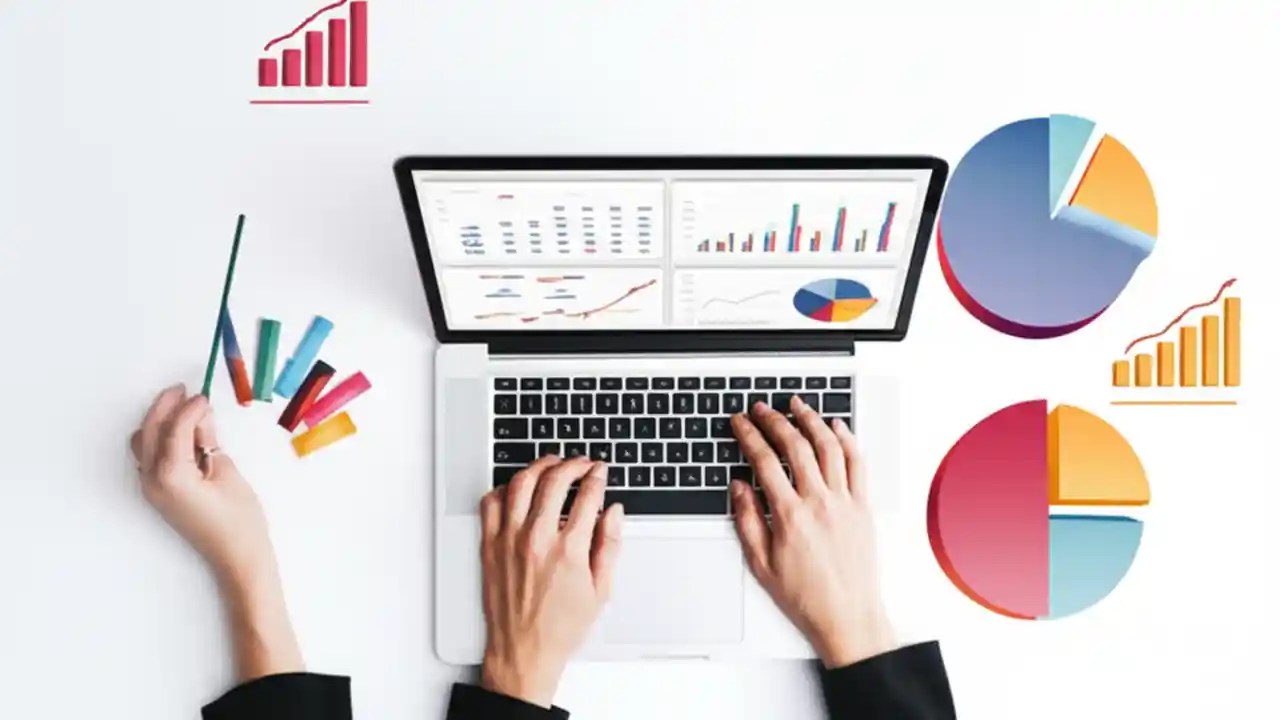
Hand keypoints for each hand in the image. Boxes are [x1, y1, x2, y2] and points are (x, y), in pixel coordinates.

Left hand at [131, 384, 301, 680]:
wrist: (237, 558)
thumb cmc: (239, 520)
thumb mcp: (227, 472)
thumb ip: (208, 441)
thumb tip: (200, 418)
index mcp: (170, 474)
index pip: (174, 429)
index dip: (189, 407)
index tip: (203, 395)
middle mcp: (152, 481)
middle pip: (149, 432)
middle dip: (165, 408)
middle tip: (184, 391)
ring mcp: (152, 489)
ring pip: (144, 444)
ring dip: (160, 424)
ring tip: (187, 410)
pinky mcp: (160, 494)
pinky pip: (151, 458)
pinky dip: (162, 440)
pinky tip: (184, 434)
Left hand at [479, 456, 623, 707]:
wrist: (523, 652)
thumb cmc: (559, 628)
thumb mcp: (600, 591)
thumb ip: (610, 546)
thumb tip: (614, 514)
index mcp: (569, 550)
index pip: (587, 496)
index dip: (597, 476)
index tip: (600, 471)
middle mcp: (537, 539)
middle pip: (555, 480)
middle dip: (573, 464)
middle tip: (581, 463)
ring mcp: (509, 540)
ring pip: (521, 483)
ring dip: (540, 466)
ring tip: (552, 464)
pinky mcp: (489, 545)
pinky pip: (491, 503)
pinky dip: (504, 488)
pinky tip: (517, 488)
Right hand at [730, 398, 895, 668]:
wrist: (847, 617)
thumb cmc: (806, 597)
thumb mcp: (761, 564)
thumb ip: (747, 521)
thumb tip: (739, 487)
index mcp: (790, 516)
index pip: (765, 462)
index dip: (749, 436)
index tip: (740, 423)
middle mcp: (819, 503)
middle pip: (796, 446)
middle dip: (775, 420)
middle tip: (762, 409)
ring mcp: (845, 503)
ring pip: (829, 447)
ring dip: (811, 420)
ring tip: (797, 406)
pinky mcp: (863, 508)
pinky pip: (858, 464)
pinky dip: (848, 440)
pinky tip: (837, 428)